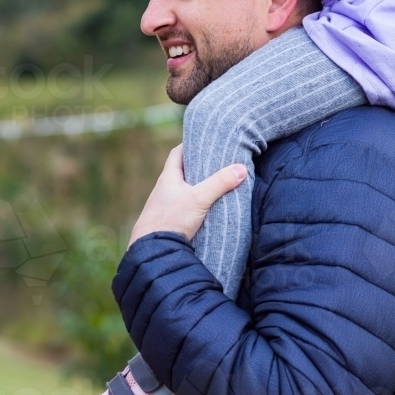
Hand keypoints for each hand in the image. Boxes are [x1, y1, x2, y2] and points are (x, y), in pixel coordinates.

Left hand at [128, 144, 246, 245]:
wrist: (152, 252)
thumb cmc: (171, 220)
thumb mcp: (199, 199)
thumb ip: (220, 183)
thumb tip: (241, 169)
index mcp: (167, 179)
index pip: (176, 154)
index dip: (188, 146)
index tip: (200, 142)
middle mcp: (162, 191)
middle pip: (179, 173)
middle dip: (195, 168)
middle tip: (213, 165)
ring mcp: (162, 208)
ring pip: (179, 192)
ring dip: (193, 189)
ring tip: (211, 188)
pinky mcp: (165, 224)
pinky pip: (179, 209)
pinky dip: (190, 206)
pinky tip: (202, 213)